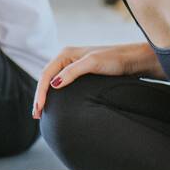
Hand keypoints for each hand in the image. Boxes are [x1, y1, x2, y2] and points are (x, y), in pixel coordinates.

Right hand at [32, 44, 151, 118]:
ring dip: (46, 97)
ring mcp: (73, 66)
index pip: (46, 75)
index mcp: (65, 54)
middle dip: (40, 97)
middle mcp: (67, 58)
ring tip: (41, 113)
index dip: (41, 93)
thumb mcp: (93, 63)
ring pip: (52, 82)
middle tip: (36, 115)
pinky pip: (62, 84)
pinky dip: (55, 95)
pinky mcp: (80, 74)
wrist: (133, 60)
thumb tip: (54, 84)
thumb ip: (73, 72)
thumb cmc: (115, 59)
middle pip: (46, 79)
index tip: (39, 108)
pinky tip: (55, 104)